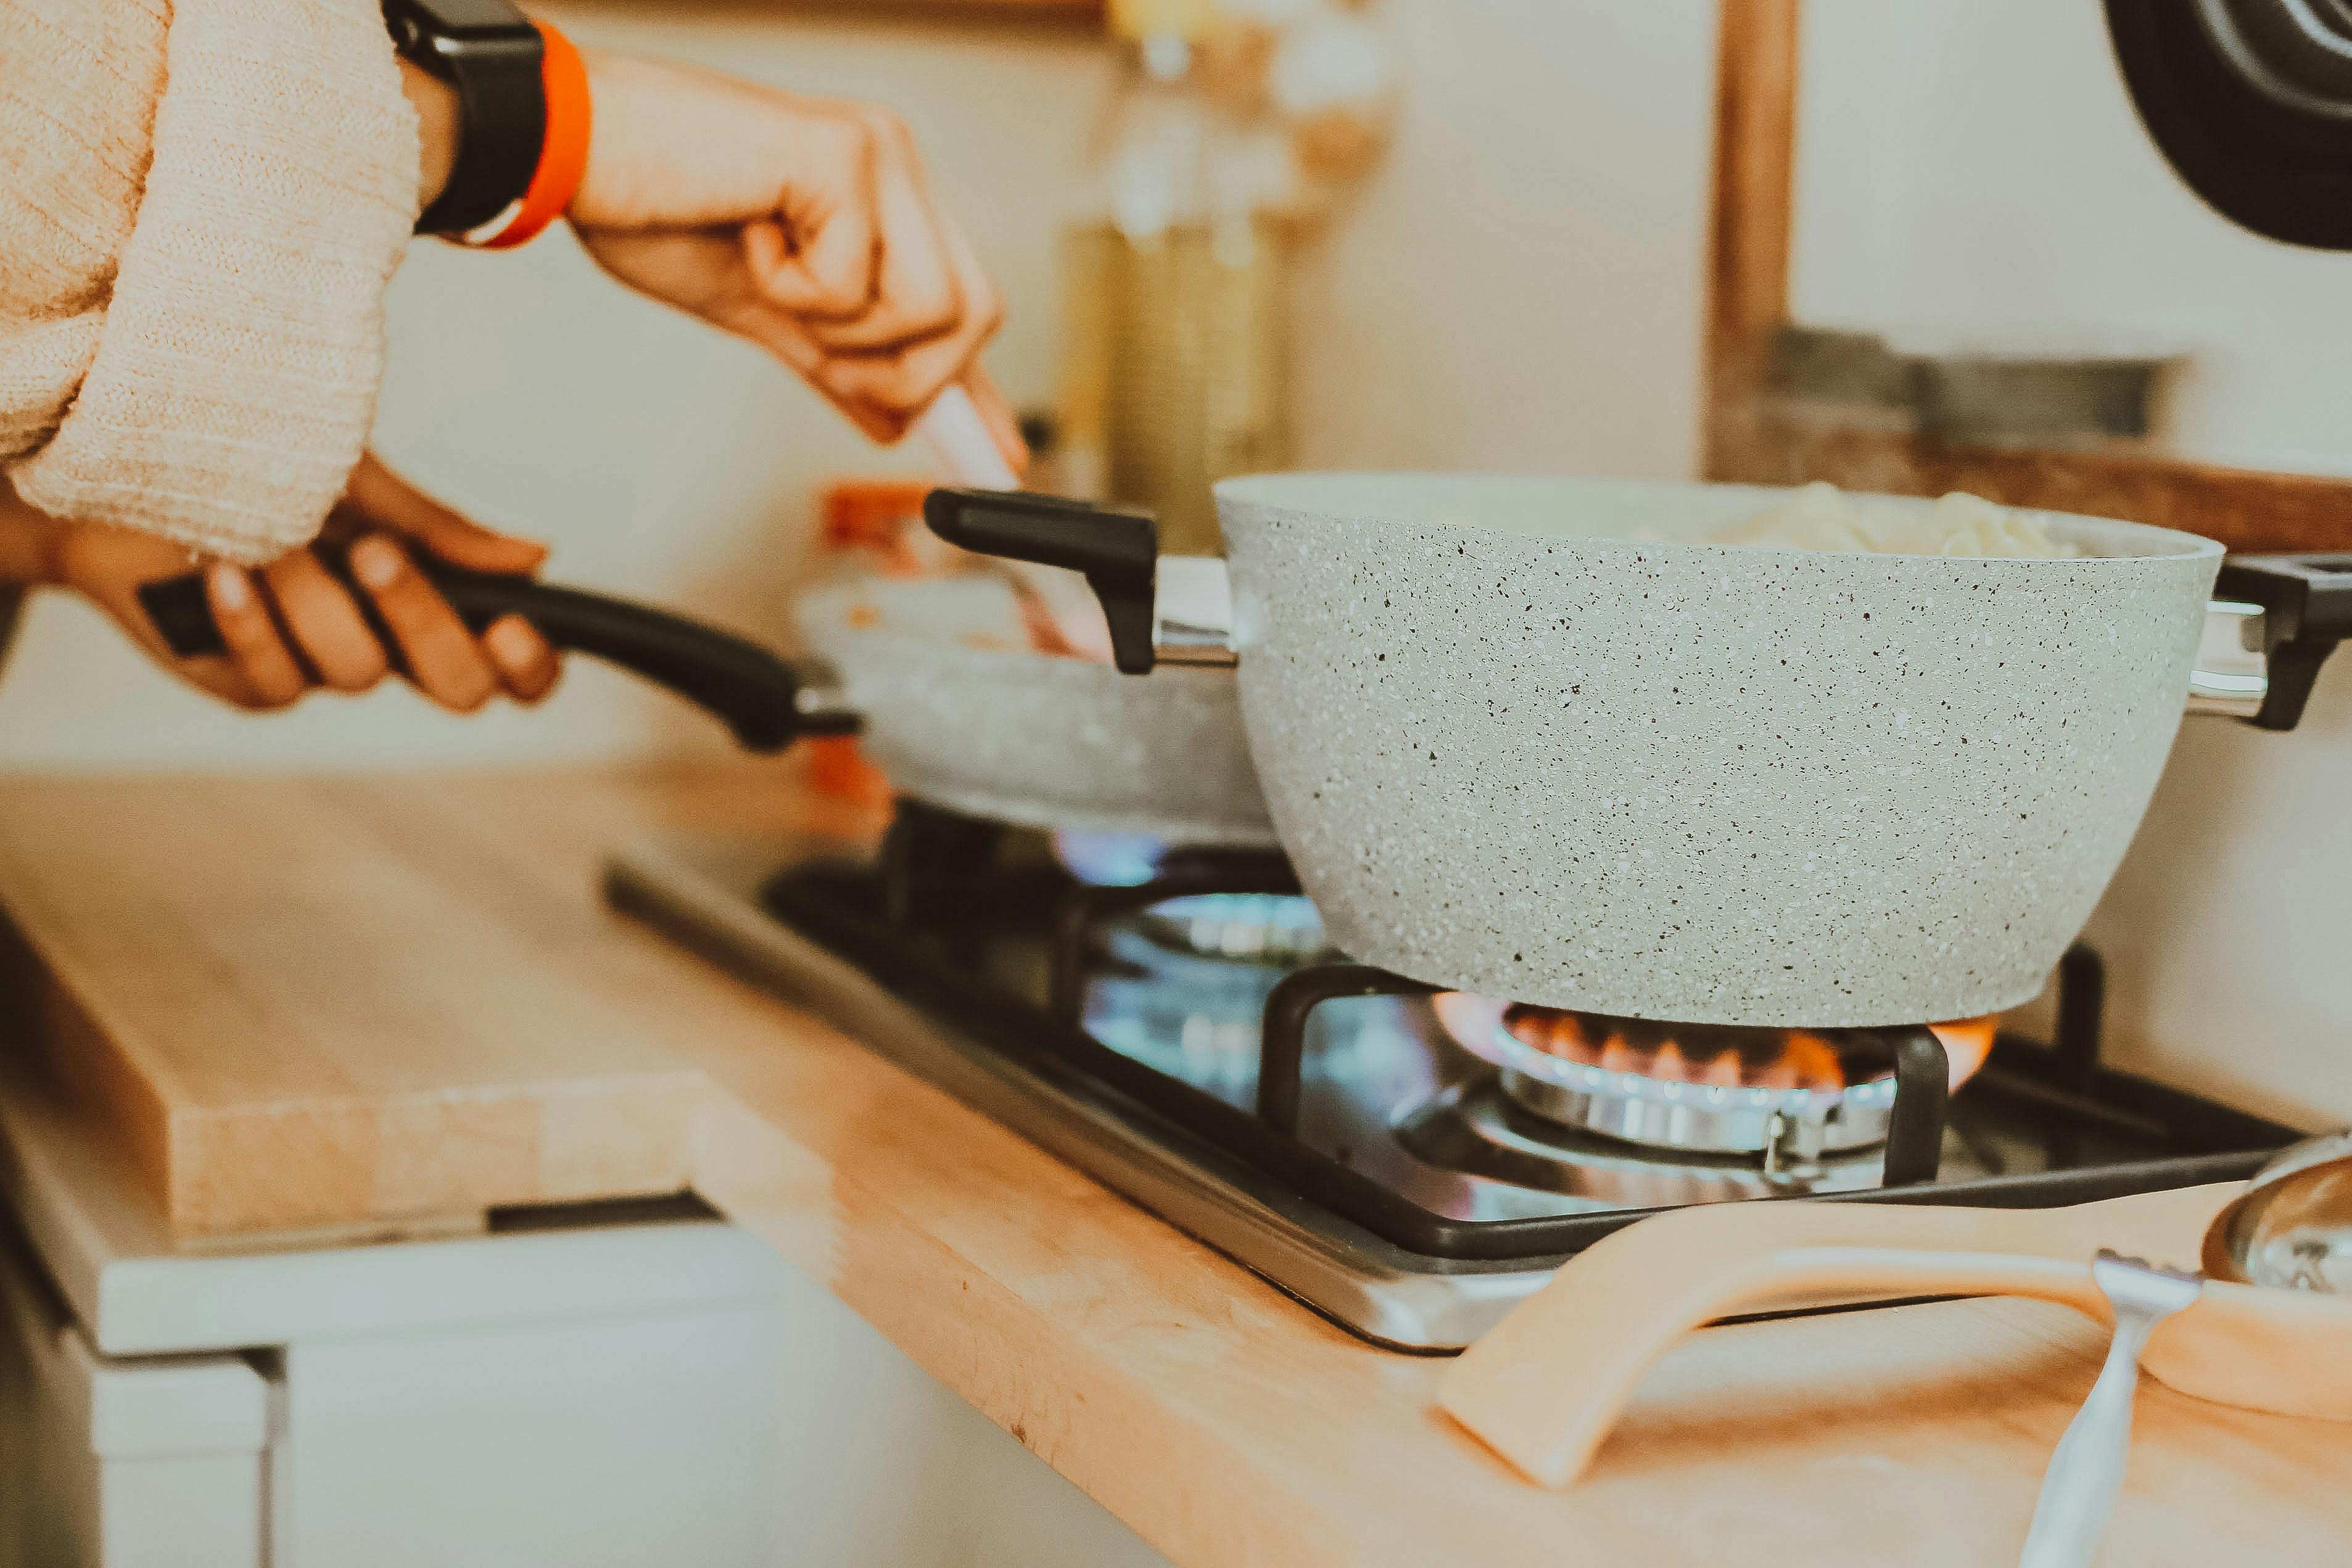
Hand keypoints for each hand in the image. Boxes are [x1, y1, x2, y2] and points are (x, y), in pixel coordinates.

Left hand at [34, 455, 562, 712]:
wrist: (117, 471)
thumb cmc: (247, 465)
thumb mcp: (356, 482)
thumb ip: (441, 530)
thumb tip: (537, 555)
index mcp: (423, 596)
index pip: (506, 664)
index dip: (528, 664)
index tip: (512, 623)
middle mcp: (381, 641)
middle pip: (459, 689)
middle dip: (424, 622)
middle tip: (375, 555)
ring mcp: (318, 666)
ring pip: (356, 673)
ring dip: (312, 598)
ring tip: (266, 539)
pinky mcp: (249, 681)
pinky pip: (277, 679)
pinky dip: (252, 622)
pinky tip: (225, 574)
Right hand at [567, 50, 1020, 465]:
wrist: (571, 150)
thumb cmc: (650, 206)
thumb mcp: (760, 310)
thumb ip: (832, 362)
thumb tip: (894, 423)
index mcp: (882, 195)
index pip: (959, 306)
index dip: (976, 391)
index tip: (997, 459)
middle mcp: (895, 164)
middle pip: (974, 314)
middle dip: (904, 373)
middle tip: (822, 354)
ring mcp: (878, 153)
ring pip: (934, 309)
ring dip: (845, 331)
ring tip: (773, 279)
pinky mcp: (843, 155)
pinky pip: (856, 284)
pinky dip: (791, 289)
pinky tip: (747, 236)